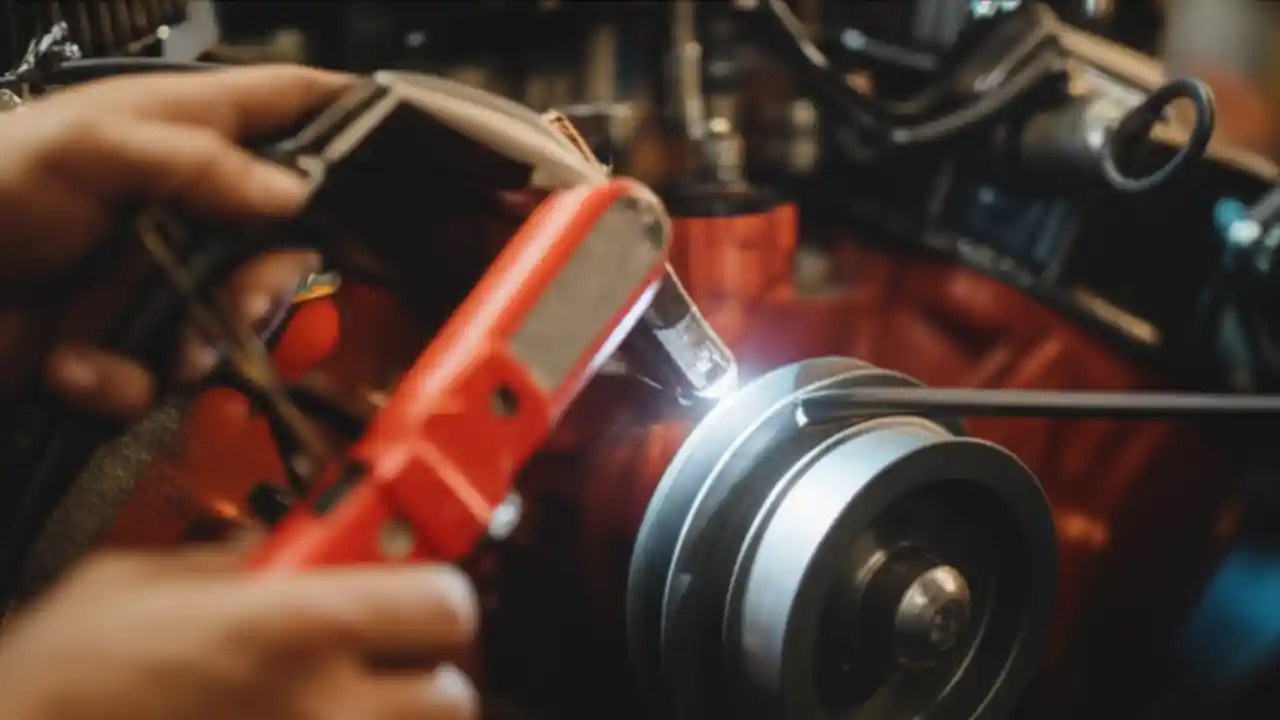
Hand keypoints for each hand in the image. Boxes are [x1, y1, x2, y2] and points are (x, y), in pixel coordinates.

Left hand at [0, 65, 351, 417]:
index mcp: (183, 134)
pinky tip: (80, 366)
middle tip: (236, 303)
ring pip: (234, 319)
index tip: (408, 145)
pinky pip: (167, 374)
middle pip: (284, 240)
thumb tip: (288, 191)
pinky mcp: (127, 340)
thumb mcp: (87, 148)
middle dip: (260, 284)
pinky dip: (122, 382)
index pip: (291, 106)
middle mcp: (184, 204)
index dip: (352, 118)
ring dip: (186, 344)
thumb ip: (194, 161)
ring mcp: (158, 274)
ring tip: (135, 347)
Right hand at [0, 549, 479, 719]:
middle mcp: (324, 709)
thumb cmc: (54, 682)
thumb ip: (232, 563)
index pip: (446, 604)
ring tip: (335, 710)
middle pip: (452, 697)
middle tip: (378, 663)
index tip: (411, 590)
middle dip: (423, 677)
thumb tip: (282, 554)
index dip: (435, 594)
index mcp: (297, 628)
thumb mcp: (137, 583)